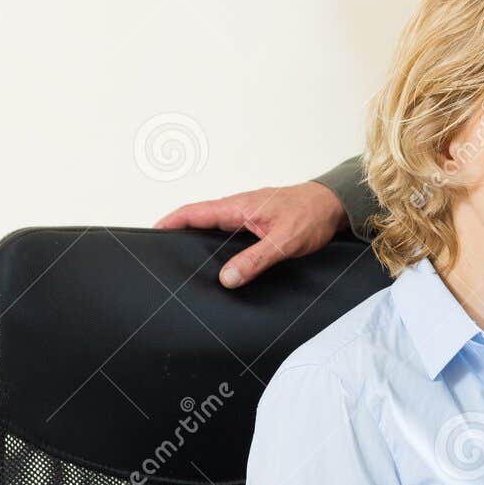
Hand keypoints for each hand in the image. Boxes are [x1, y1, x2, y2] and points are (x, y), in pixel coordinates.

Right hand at [153, 181, 348, 288]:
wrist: (333, 205)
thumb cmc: (311, 215)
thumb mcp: (283, 241)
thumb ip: (255, 260)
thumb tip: (226, 279)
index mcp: (237, 207)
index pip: (193, 213)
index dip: (169, 223)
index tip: (150, 235)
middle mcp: (237, 209)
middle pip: (197, 221)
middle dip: (176, 235)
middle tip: (160, 257)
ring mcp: (245, 216)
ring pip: (212, 229)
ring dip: (196, 241)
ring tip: (182, 264)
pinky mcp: (255, 224)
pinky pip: (228, 234)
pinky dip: (216, 245)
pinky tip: (218, 264)